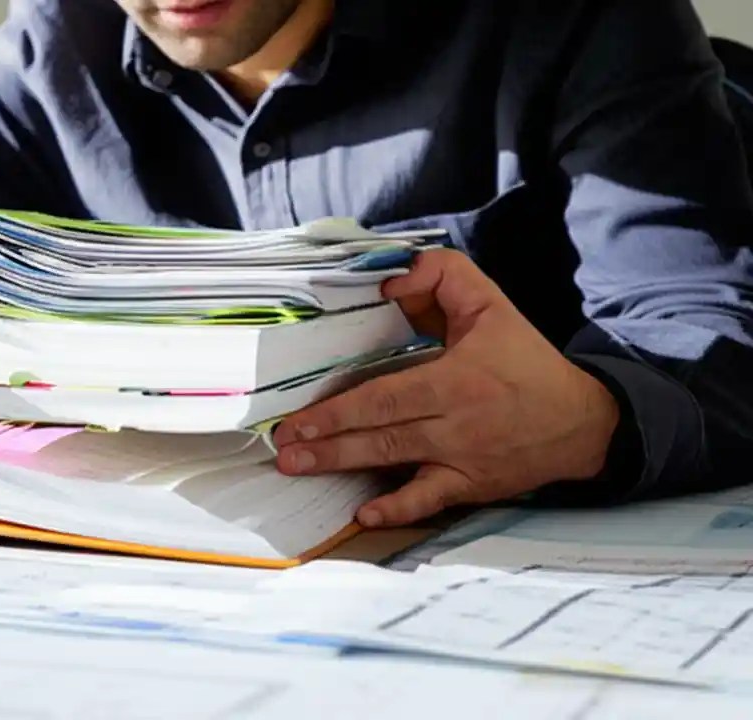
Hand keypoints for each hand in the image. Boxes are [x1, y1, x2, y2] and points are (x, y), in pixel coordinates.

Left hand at [272, 249, 620, 527]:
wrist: (581, 421)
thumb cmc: (526, 361)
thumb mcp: (490, 305)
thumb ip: (443, 277)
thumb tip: (389, 279)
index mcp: (455, 380)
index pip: (386, 396)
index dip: (339, 408)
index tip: (298, 416)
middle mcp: (454, 423)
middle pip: (380, 434)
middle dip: (326, 441)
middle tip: (281, 447)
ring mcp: (461, 459)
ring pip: (393, 464)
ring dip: (341, 467)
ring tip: (296, 469)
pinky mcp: (470, 485)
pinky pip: (430, 501)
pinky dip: (398, 510)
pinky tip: (365, 515)